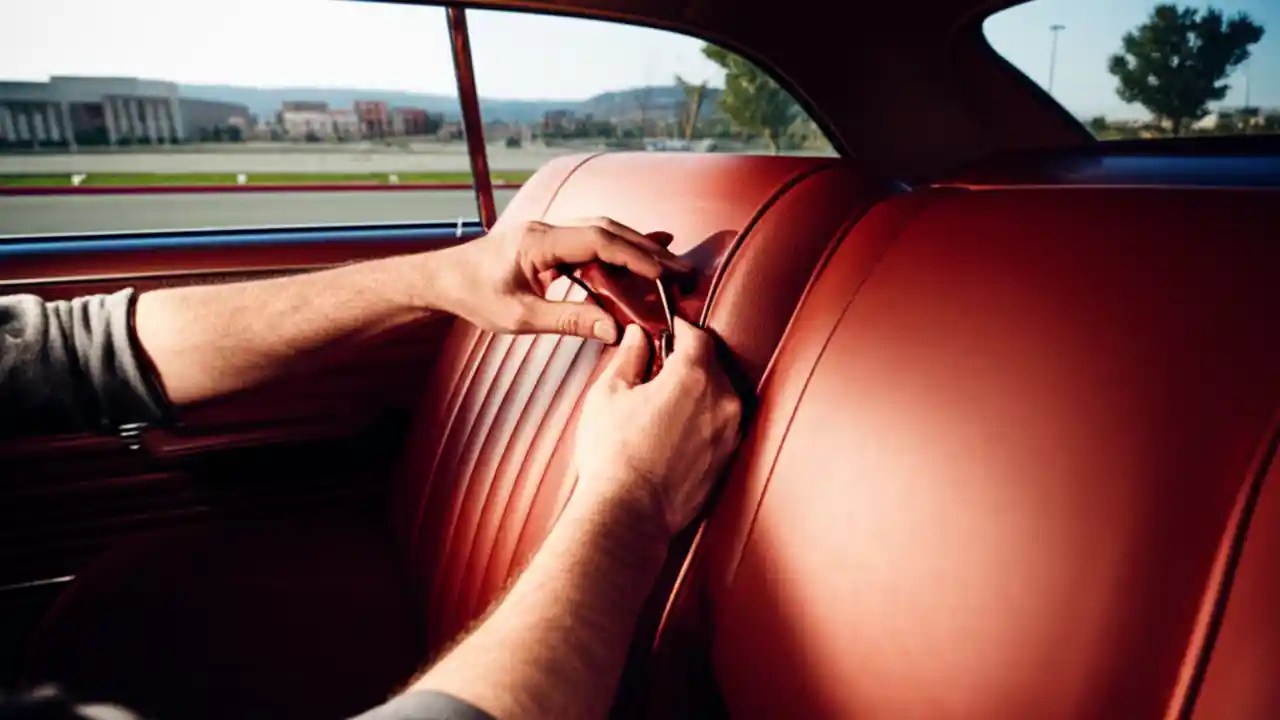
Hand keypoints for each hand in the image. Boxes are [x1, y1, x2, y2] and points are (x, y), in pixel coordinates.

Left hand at [435, 218, 687, 342]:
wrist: (443, 279)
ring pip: (605, 231)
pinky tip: (644, 254)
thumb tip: (614, 330)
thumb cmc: (474, 295)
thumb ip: (569, 320)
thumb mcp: (520, 318)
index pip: (599, 242)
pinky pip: (594, 239)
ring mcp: (551, 232)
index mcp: (539, 242)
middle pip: (610, 231)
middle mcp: (549, 229)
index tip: (664, 273)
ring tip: (672, 264)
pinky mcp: (552, 242)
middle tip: (682, 270)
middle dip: (648, 250)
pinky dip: (621, 248)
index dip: (635, 256)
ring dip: (639, 247)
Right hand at [574, 319, 742, 535]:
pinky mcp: (728, 459)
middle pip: (712, 364)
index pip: (697, 336)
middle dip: (688, 360)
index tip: (663, 332)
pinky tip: (674, 431)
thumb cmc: (614, 455)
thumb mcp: (609, 394)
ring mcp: (730, 433)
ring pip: (720, 395)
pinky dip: (703, 420)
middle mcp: (722, 401)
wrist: (629, 513)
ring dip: (698, 392)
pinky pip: (721, 425)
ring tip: (664, 403)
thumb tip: (637, 337)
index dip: (677, 330)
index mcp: (694, 377)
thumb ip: (630, 357)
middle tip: (658, 368)